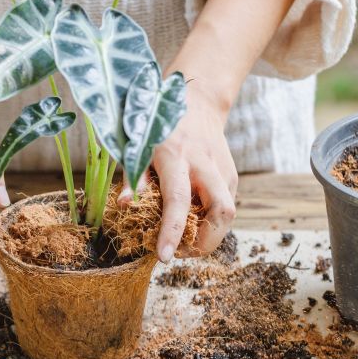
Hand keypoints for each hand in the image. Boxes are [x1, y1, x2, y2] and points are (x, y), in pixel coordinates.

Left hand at [121, 82, 236, 262]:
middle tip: (181, 253)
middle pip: (220, 211)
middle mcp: (204, 164)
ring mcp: (222, 170)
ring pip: (229, 213)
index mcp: (177, 156)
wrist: (198, 102)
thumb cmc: (161, 125)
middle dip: (205, 242)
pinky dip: (211, 223)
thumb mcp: (140, 145)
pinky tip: (194, 223)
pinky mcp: (231, 175)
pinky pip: (226, 206)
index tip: (163, 256)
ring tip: (186, 241)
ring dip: (210, 235)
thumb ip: (134, 176)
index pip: (178, 200)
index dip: (171, 231)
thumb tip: (125, 205)